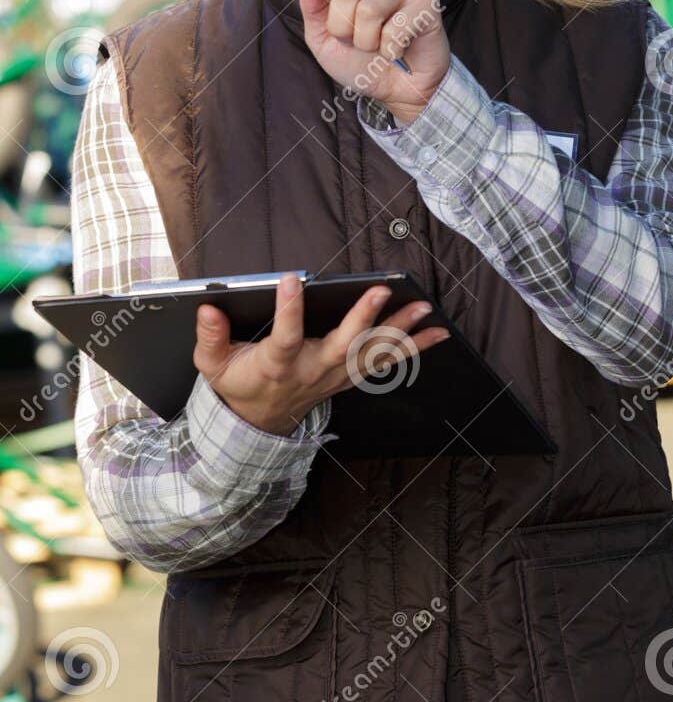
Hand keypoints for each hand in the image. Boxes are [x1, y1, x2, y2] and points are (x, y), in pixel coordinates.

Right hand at [193, 274, 449, 435]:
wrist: (260, 422)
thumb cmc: (239, 384)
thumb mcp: (212, 365)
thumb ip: (210, 338)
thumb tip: (208, 310)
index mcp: (277, 365)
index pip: (284, 336)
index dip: (288, 309)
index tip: (292, 279)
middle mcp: (313, 370)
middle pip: (344, 345)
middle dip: (364, 317)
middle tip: (381, 290)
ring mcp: (336, 374)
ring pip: (373, 352)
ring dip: (401, 330)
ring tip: (424, 309)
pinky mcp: (350, 375)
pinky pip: (386, 361)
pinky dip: (413, 348)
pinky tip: (435, 333)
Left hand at [294, 0, 449, 123]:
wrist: (399, 90)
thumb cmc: (362, 62)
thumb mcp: (326, 42)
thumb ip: (314, 10)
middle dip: (344, 27)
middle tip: (357, 41)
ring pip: (369, 10)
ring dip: (368, 42)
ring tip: (379, 47)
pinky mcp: (426, 3)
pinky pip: (394, 28)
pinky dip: (390, 50)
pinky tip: (399, 50)